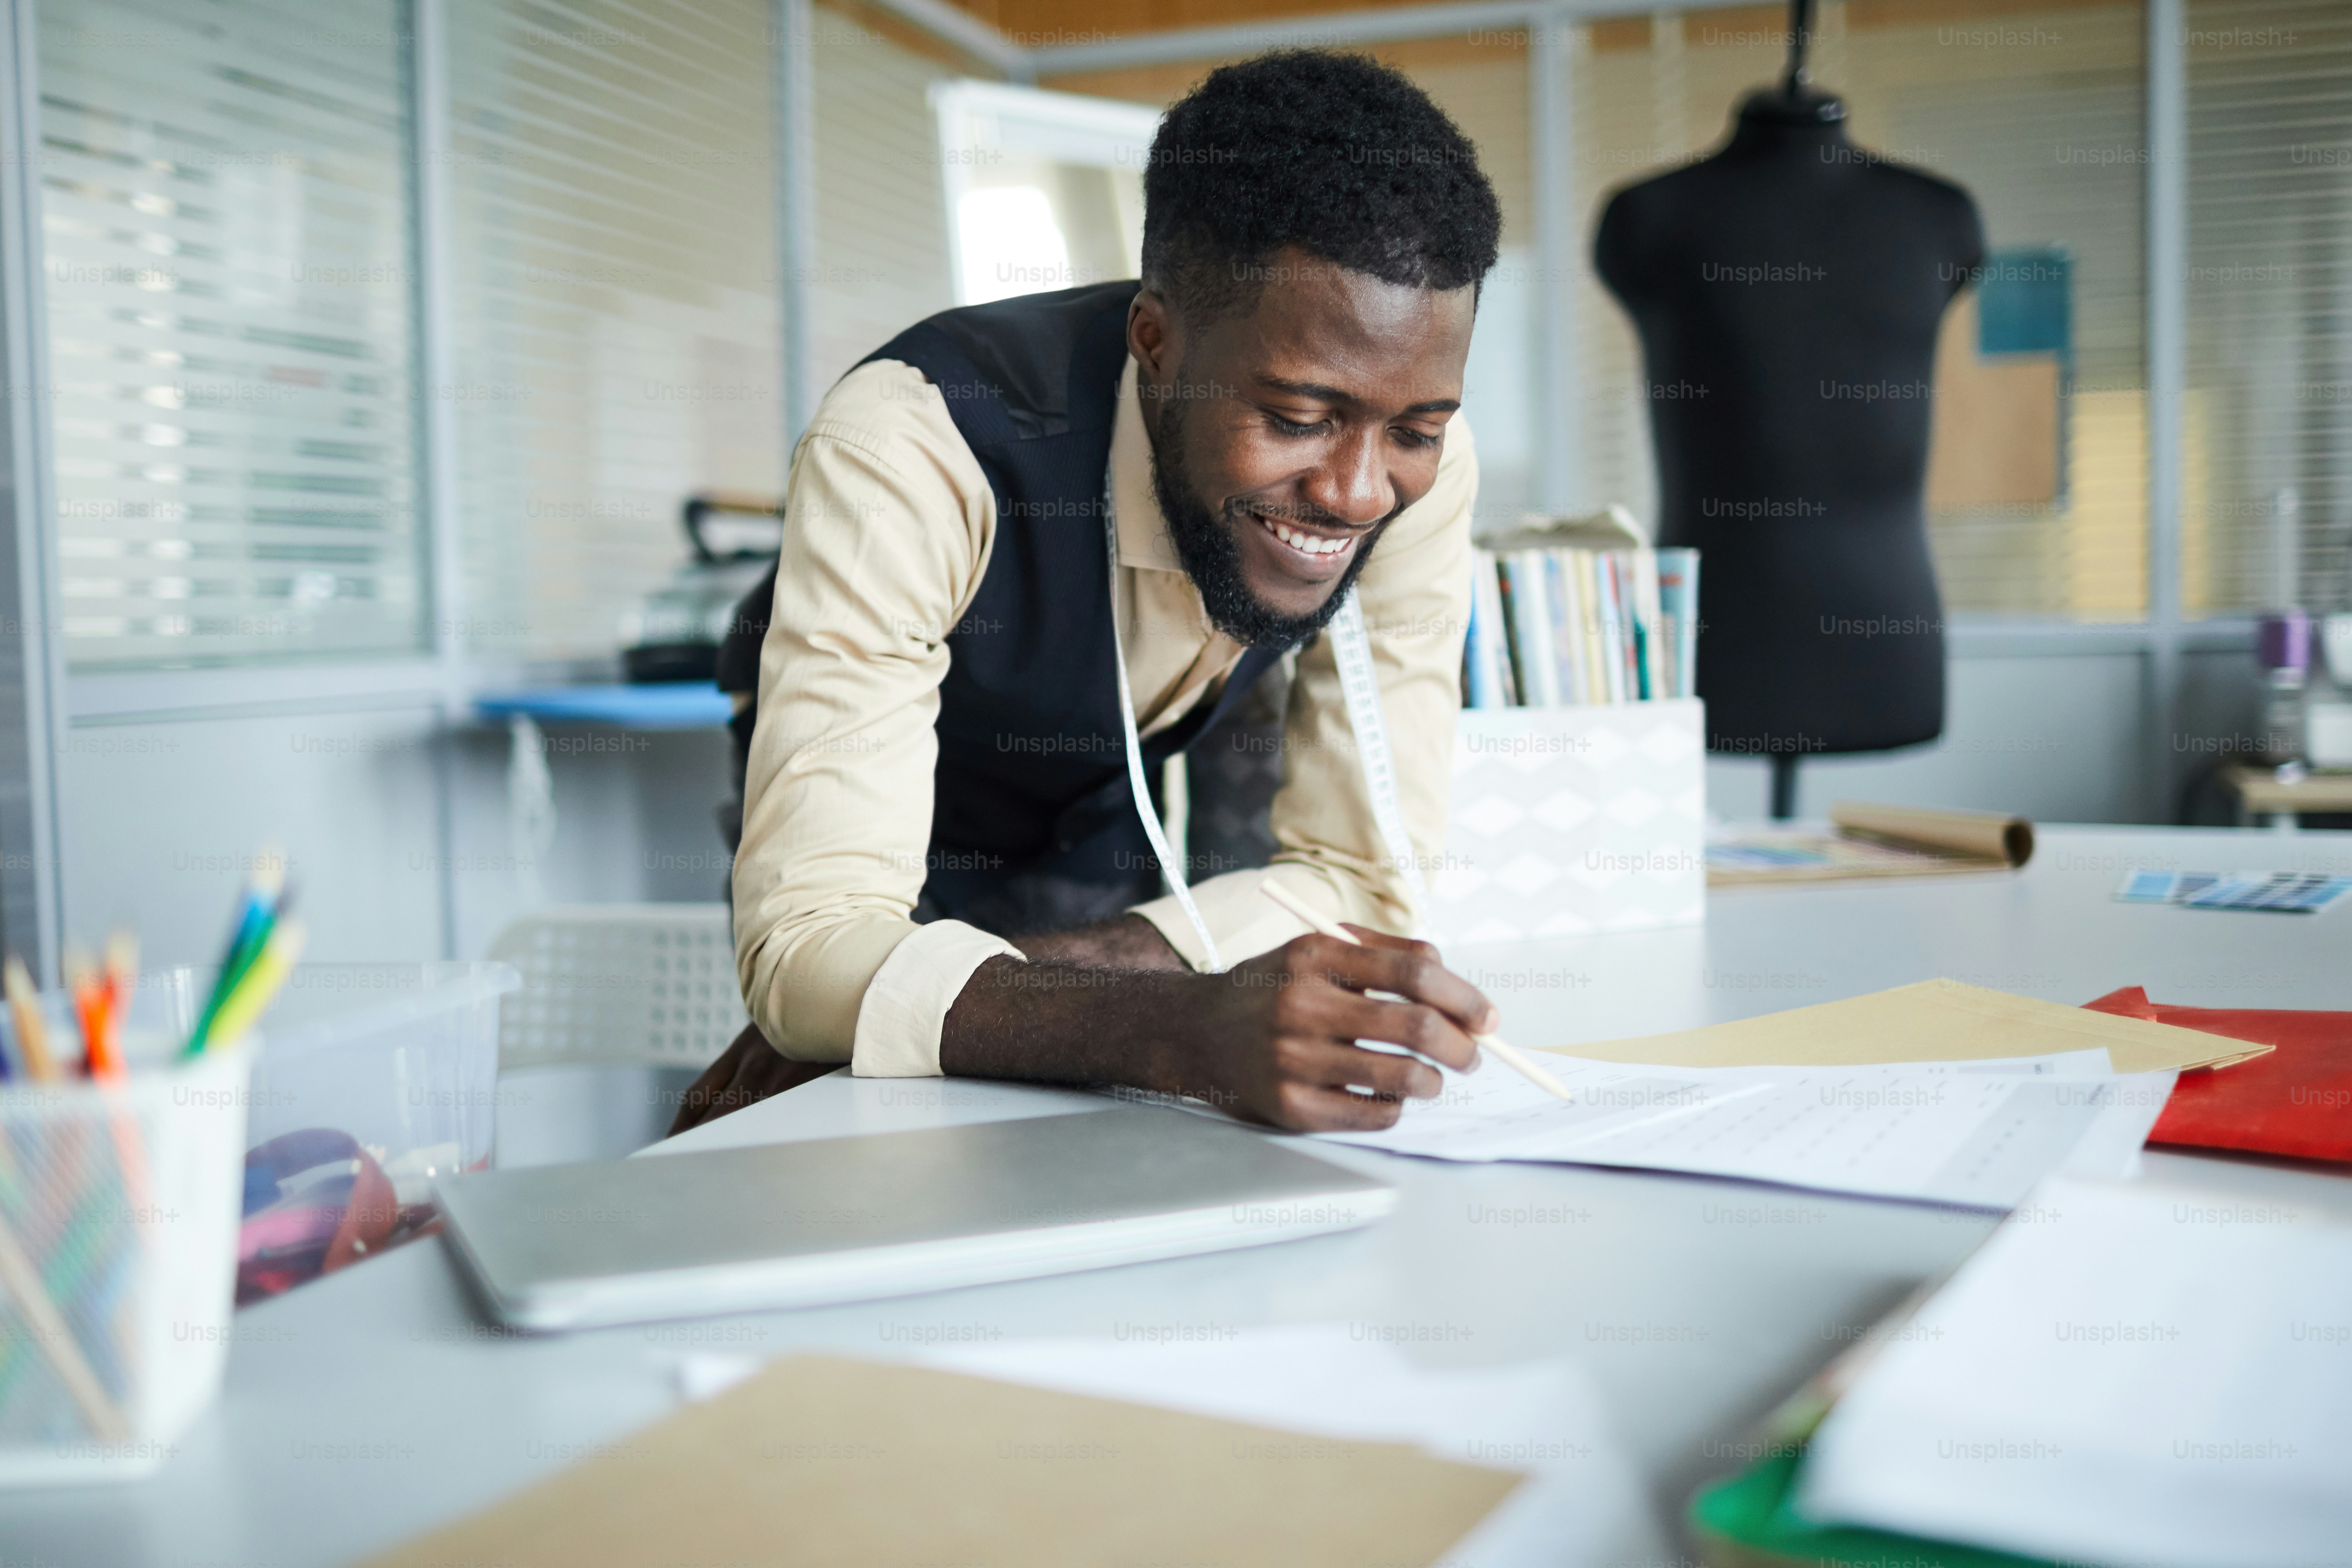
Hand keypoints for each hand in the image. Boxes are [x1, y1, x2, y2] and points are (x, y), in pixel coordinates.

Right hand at [1192, 927, 1497, 1132]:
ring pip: (1403, 1079)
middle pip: (1416, 1027)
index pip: (1414, 971)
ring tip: (1432, 1078)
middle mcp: (1301, 1006)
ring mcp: (1294, 1061)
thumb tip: (1456, 984)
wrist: (1194, 1032)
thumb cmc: (1273, 988)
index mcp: (1314, 956)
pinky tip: (1389, 1096)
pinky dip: (1398, 1108)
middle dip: (1462, 1045)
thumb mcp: (1317, 948)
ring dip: (1435, 1081)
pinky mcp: (1291, 1108)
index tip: (1487, 1017)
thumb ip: (1386, 952)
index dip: (1464, 997)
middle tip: (1473, 1055)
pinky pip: (1374, 1116)